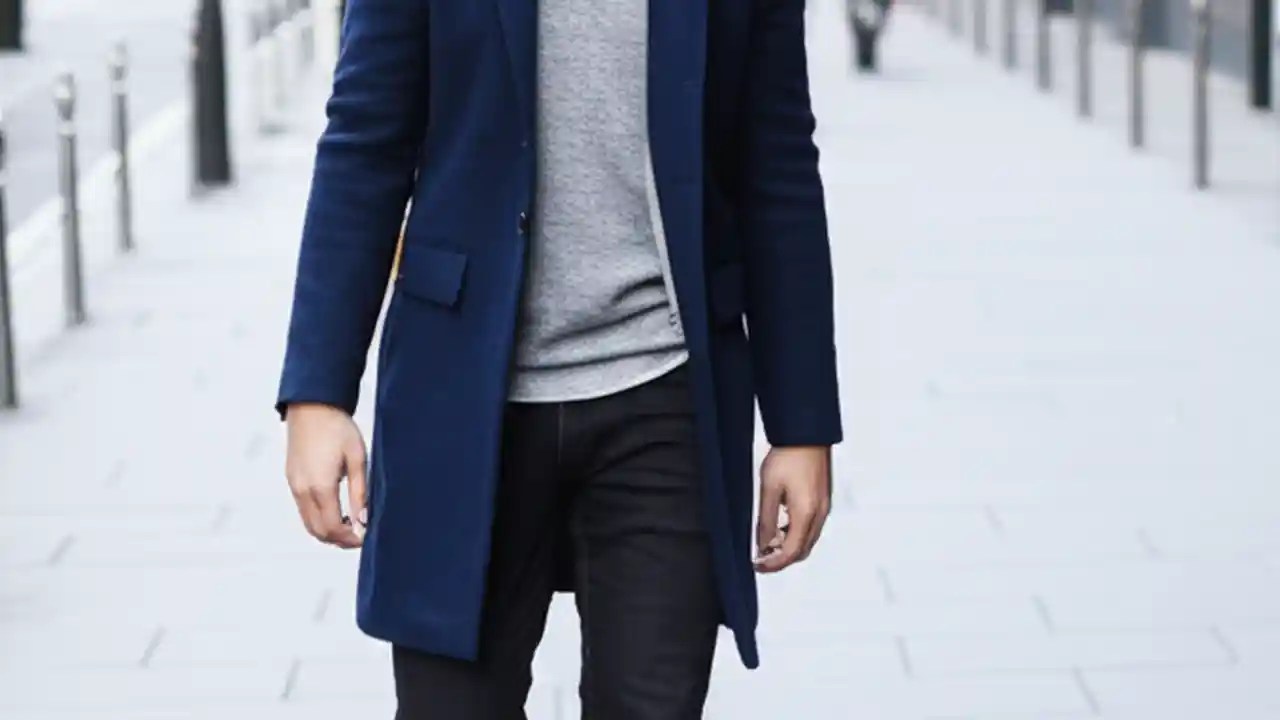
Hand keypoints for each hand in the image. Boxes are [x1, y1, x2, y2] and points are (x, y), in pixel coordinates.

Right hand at [284, 403, 367, 548]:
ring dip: (327, 531)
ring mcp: (294, 485)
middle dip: (339, 539)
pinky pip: (303, 510)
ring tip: (350, 525)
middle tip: (359, 536)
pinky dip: (318, 519)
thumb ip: (360, 493)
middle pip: (318, 531)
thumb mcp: (357, 459)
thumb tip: (364, 520)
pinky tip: (336, 511)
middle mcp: (302, 490)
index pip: (333, 528)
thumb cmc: (338, 428)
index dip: (350, 539)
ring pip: (308, 523)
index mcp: (320, 486)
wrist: (312, 405)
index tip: (366, 537)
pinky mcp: (292, 479)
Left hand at [753, 446, 831, 572]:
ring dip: (789, 547)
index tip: (757, 564)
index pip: (791, 552)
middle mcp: (819, 515)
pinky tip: (780, 527)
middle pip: (802, 551)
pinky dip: (795, 535)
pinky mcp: (823, 500)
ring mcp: (823, 508)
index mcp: (806, 514)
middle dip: (781, 559)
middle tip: (760, 558)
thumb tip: (763, 545)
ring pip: (807, 541)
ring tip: (767, 543)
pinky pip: (811, 528)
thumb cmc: (787, 457)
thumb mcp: (769, 490)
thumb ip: (767, 520)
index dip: (773, 563)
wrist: (806, 435)